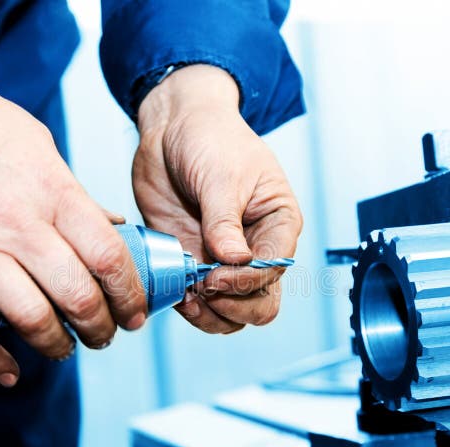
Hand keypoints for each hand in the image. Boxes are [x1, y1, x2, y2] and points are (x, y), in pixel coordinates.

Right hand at [0, 25, 145, 385]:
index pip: (108, 256)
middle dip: (101, 327)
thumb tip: (112, 223)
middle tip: (106, 336)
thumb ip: (74, 190)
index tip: (135, 310)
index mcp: (49, 190)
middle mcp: (14, 223)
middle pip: (77, 295)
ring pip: (29, 318)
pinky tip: (8, 372)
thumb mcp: (35, 142)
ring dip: (55, 346)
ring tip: (64, 349)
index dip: (130, 293)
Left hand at [133, 65, 302, 333]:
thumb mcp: (221, 176)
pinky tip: (173, 291)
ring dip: (209, 314)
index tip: (214, 276)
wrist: (172, 128)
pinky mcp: (192, 263)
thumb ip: (225, 221)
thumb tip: (235, 260)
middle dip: (232, 307)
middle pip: (260, 304)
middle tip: (201, 290)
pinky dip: (186, 305)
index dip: (246, 282)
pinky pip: (197, 301)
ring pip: (230, 313)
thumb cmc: (210, 138)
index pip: (274, 270)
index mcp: (277, 224)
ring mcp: (223, 260)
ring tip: (186, 296)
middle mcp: (255, 248)